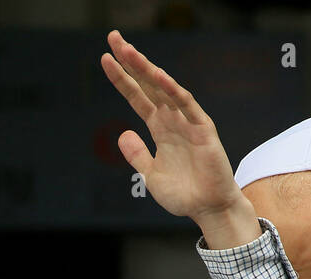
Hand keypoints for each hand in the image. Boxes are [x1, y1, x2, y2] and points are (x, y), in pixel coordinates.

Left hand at [100, 30, 259, 248]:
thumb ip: (137, 154)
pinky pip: (187, 106)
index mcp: (159, 128)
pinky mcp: (203, 130)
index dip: (121, 78)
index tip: (104, 59)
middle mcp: (172, 119)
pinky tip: (159, 77)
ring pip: (164, 88)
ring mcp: (187, 122)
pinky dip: (174, 91)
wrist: (207, 208)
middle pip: (148, 84)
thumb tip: (121, 134)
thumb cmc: (183, 193)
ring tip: (128, 51)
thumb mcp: (150, 174)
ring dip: (147, 69)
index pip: (137, 96)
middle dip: (131, 61)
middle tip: (113, 38)